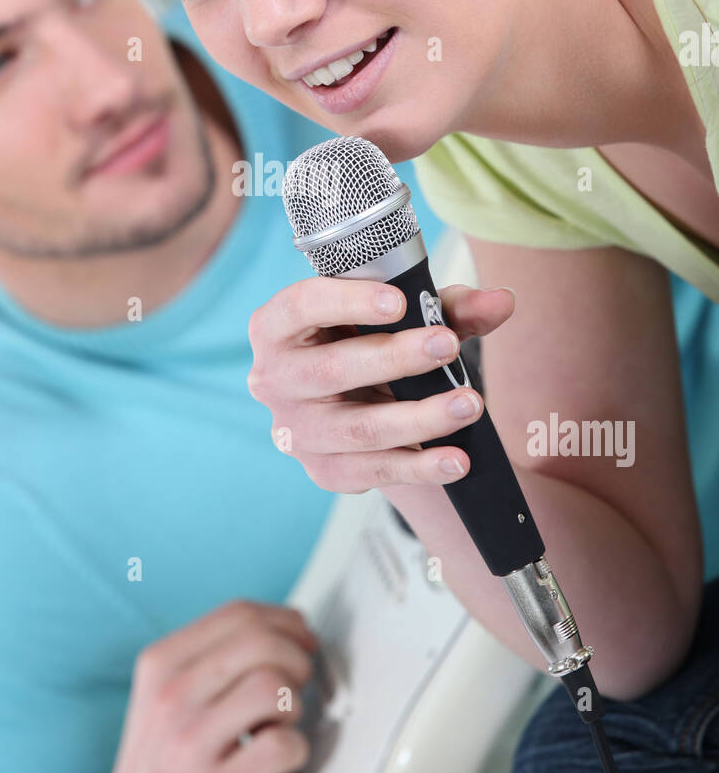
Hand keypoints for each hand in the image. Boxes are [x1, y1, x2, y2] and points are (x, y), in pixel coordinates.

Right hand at [77, 600, 315, 772]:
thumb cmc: (162, 758)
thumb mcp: (165, 691)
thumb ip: (215, 655)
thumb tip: (285, 626)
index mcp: (161, 663)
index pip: (239, 613)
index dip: (285, 621)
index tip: (300, 637)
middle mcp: (172, 697)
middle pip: (261, 642)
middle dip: (297, 657)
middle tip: (298, 680)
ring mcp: (192, 743)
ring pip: (274, 687)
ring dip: (294, 704)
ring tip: (279, 722)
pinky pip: (283, 745)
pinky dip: (296, 749)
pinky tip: (279, 757)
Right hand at [247, 279, 514, 492]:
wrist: (352, 402)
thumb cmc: (366, 342)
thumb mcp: (399, 316)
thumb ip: (447, 307)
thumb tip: (499, 302)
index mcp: (277, 327)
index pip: (302, 306)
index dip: (347, 302)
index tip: (398, 301)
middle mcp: (273, 379)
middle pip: (333, 370)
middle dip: (396, 358)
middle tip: (448, 344)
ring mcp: (297, 431)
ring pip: (360, 427)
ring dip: (420, 417)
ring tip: (469, 403)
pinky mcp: (325, 470)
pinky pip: (374, 471)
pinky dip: (421, 467)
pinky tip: (456, 459)